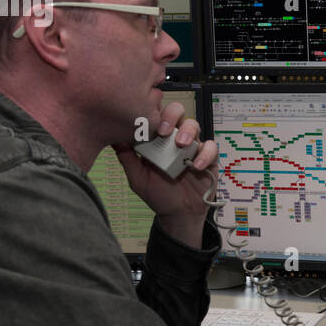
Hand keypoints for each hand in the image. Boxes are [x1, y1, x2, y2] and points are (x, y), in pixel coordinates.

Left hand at [113, 102, 218, 247]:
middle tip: (163, 131)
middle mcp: (174, 138)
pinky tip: (195, 165)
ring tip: (180, 145)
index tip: (145, 121)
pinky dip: (205, 154)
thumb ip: (127, 159)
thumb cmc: (158, 194)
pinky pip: (211, 148)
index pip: (156, 115)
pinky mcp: (208, 158)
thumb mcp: (137, 178)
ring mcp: (192, 146)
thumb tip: (114, 139)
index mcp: (157, 139)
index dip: (152, 111)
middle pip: (177, 112)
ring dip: (187, 131)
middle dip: (170, 116)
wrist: (178, 214)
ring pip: (194, 125)